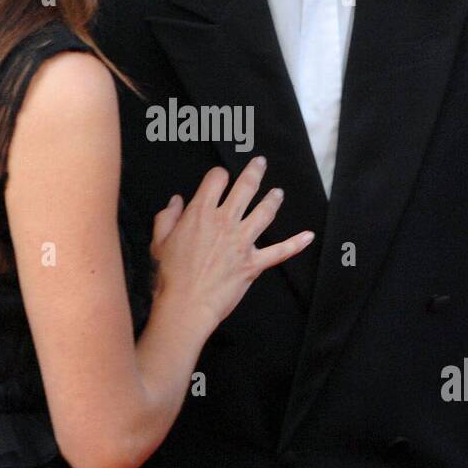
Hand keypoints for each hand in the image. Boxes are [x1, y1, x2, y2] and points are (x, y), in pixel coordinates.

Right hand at [149, 157, 314, 333]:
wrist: (185, 304)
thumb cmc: (169, 275)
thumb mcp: (159, 242)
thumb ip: (167, 217)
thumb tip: (176, 201)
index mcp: (200, 214)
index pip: (216, 180)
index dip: (219, 175)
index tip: (220, 177)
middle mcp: (225, 222)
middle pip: (245, 188)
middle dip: (254, 172)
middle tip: (261, 163)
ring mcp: (242, 242)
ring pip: (264, 212)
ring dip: (273, 199)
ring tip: (278, 192)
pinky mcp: (254, 263)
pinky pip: (280, 251)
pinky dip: (296, 244)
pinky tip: (308, 236)